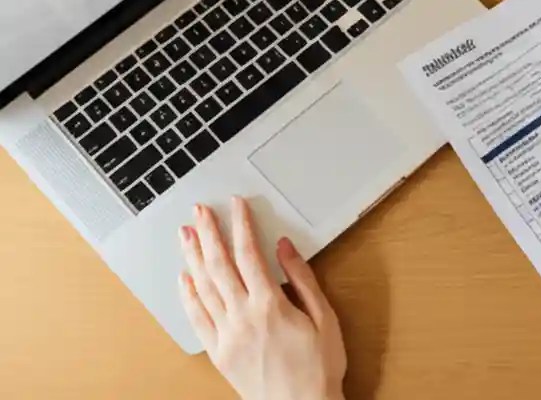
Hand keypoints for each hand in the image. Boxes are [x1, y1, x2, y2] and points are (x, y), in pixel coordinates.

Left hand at [178, 197, 346, 399]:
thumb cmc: (319, 366)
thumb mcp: (324, 317)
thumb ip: (302, 279)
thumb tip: (285, 247)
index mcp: (270, 305)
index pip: (249, 255)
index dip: (241, 226)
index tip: (236, 206)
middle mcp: (242, 316)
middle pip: (219, 265)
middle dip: (208, 234)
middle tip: (200, 211)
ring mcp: (226, 335)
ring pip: (203, 287)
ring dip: (193, 257)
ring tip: (186, 234)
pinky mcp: (218, 352)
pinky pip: (197, 318)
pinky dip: (188, 295)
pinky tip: (184, 278)